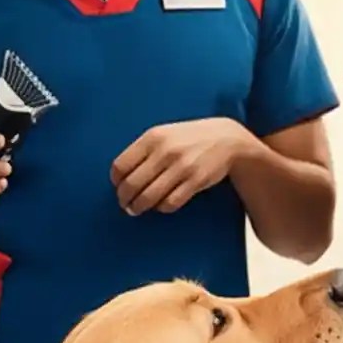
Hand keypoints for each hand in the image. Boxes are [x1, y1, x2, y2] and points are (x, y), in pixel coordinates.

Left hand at [111, 118, 249, 214]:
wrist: (227, 138)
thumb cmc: (190, 137)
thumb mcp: (164, 133)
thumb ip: (143, 150)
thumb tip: (122, 177)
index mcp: (153, 137)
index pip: (121, 165)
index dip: (116, 181)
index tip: (118, 186)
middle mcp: (165, 151)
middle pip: (132, 184)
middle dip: (125, 198)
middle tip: (125, 203)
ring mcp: (182, 167)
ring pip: (149, 197)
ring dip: (139, 207)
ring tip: (137, 209)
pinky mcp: (196, 181)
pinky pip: (171, 202)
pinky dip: (162, 207)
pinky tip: (161, 204)